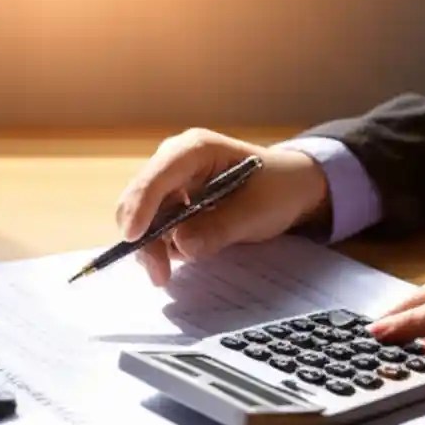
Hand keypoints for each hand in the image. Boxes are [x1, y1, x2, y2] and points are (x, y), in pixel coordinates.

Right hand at [114, 128, 331, 285]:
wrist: (292, 188)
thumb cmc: (278, 189)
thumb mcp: (256, 211)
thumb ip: (219, 228)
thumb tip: (181, 245)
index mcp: (195, 150)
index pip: (158, 175)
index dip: (141, 205)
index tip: (133, 237)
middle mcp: (174, 162)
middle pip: (140, 199)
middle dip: (144, 237)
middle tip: (159, 275)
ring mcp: (171, 183)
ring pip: (143, 218)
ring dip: (152, 247)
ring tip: (167, 274)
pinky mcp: (173, 203)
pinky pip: (155, 228)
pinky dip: (162, 247)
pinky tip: (182, 256)